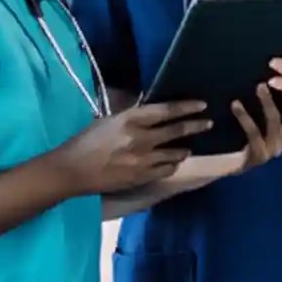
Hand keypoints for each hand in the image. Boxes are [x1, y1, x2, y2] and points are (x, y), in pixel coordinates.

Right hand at [50, 101, 212, 194]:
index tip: (202, 105)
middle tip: (208, 123)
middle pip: (176, 131)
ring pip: (174, 153)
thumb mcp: (109, 120)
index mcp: (130, 119)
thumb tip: (152, 111)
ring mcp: (143, 160)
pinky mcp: (142, 177)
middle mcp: (140, 138)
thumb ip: (132, 116)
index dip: (186, 107)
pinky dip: (172, 164)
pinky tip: (172, 162)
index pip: (166, 110)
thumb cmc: (87, 140)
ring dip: (184, 148)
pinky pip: (166, 170)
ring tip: (188, 147)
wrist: (73, 170)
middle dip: (195, 126)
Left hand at [230, 83, 281, 172]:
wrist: (233, 164)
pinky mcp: (258, 155)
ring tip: (260, 86)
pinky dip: (244, 116)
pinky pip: (253, 132)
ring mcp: (273, 149)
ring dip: (268, 102)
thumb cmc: (253, 139)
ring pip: (274, 122)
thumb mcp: (272, 125)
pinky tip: (235, 104)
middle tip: (279, 79)